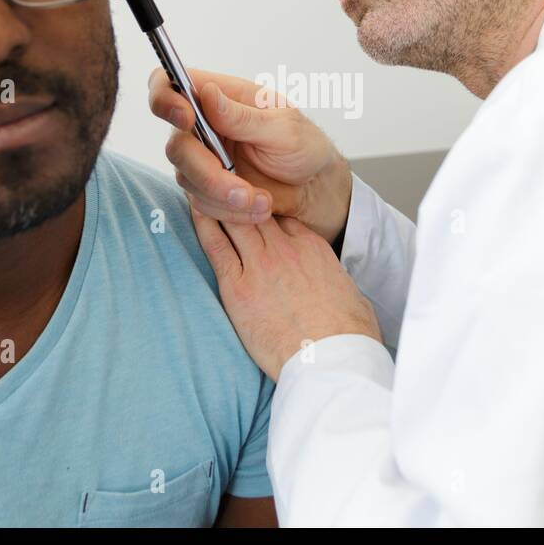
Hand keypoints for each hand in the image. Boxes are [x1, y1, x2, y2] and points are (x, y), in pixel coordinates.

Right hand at [149, 68, 352, 240]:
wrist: (313, 187)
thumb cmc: (304, 146)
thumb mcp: (283, 128)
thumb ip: (243, 116)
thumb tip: (207, 94)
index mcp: (219, 96)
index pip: (169, 84)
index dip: (164, 99)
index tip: (186, 119)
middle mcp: (202, 125)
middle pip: (176, 145)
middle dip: (208, 173)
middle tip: (242, 189)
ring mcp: (201, 158)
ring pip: (187, 180)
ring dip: (225, 197)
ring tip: (263, 202)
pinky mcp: (206, 188)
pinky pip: (202, 203)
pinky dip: (230, 211)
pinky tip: (260, 208)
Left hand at [190, 207, 381, 380]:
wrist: (332, 357)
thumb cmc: (347, 334)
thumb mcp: (349, 294)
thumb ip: (333, 280)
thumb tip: (334, 287)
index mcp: (312, 248)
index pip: (282, 218)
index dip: (265, 212)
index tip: (254, 210)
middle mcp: (285, 249)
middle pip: (255, 210)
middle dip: (239, 198)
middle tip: (221, 187)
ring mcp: (260, 264)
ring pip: (233, 219)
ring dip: (217, 203)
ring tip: (201, 188)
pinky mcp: (238, 287)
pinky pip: (215, 246)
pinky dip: (203, 224)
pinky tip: (194, 210)